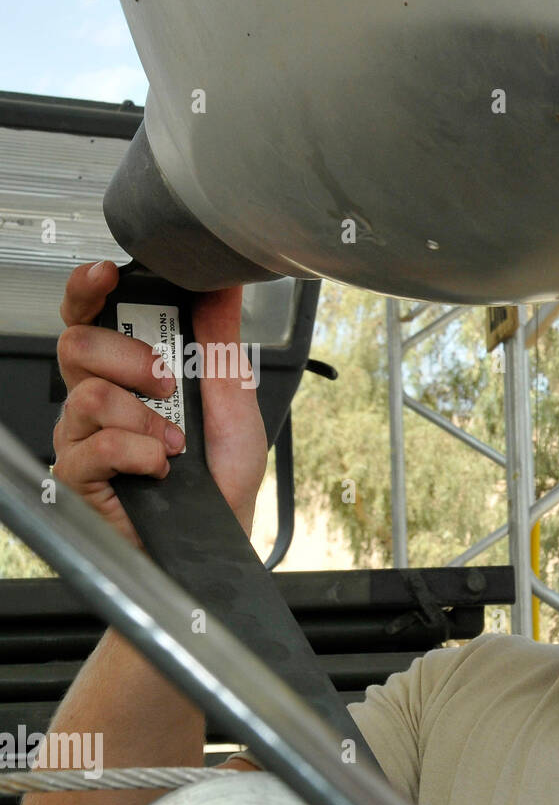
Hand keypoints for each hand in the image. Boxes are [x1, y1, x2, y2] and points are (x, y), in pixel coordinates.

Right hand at [53, 260, 267, 544]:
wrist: (224, 530)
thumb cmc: (224, 472)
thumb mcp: (234, 398)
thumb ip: (220, 340)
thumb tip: (221, 284)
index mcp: (127, 371)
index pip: (89, 318)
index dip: (86, 290)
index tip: (106, 274)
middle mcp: (98, 398)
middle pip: (77, 344)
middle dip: (131, 358)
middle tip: (169, 386)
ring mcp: (83, 436)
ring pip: (89, 395)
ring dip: (145, 419)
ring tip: (174, 444)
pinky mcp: (78, 475)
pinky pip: (97, 446)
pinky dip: (142, 455)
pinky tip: (160, 469)